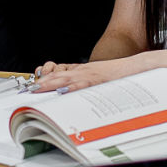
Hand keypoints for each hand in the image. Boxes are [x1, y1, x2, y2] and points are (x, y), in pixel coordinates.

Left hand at [32, 58, 147, 92]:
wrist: (138, 67)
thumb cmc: (121, 77)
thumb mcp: (101, 81)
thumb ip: (88, 88)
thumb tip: (75, 99)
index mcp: (84, 72)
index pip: (61, 75)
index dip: (46, 81)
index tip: (33, 88)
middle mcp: (85, 71)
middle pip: (59, 76)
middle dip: (43, 84)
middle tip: (28, 91)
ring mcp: (92, 74)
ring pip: (67, 78)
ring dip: (51, 84)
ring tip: (37, 90)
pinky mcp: (100, 79)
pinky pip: (84, 83)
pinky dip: (72, 88)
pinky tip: (62, 92)